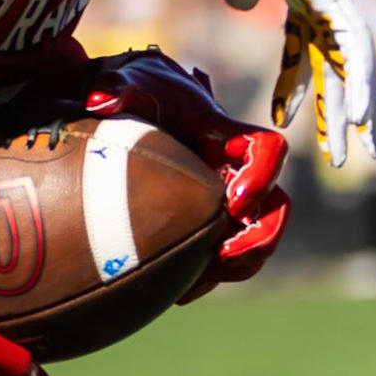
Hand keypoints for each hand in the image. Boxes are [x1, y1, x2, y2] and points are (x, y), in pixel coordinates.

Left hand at [71, 48, 293, 297]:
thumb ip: (117, 90)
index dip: (262, 176)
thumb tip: (100, 101)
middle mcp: (233, 169)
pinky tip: (180, 292)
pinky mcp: (205, 219)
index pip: (268, 148)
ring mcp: (223, 196)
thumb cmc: (128, 89)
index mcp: (224, 134)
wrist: (120, 103)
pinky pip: (224, 254)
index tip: (232, 202)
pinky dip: (211, 274)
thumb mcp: (123, 83)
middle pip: (275, 207)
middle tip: (222, 259)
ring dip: (237, 265)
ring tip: (196, 283)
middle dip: (258, 239)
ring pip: (255, 238)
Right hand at [217, 0, 375, 165]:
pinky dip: (359, 84)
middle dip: (345, 113)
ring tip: (364, 153)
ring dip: (359, 112)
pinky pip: (353, 49)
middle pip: (340, 68)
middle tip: (352, 155)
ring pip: (354, 67)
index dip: (294, 87)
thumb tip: (241, 4)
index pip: (305, 52)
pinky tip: (362, 117)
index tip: (282, 120)